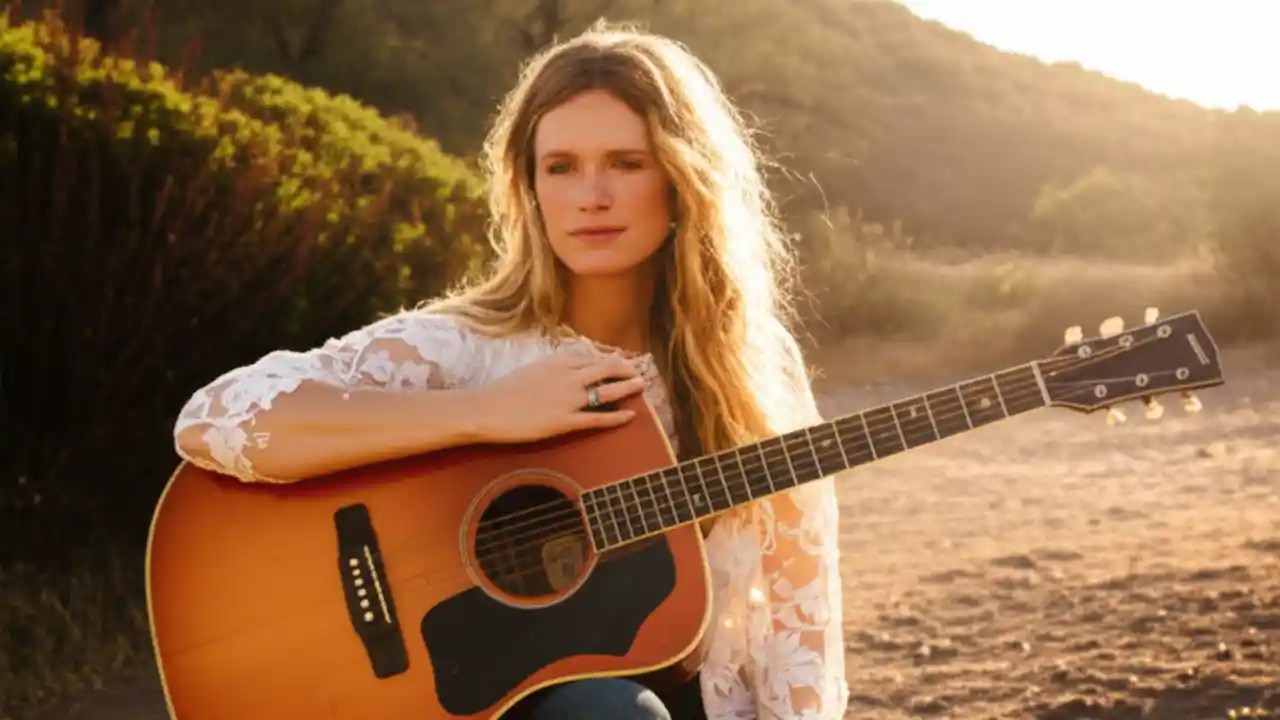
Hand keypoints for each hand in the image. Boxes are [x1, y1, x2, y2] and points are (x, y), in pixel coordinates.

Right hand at [472, 353, 647, 442]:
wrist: (488, 409)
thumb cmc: (503, 391)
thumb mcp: (531, 370)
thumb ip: (551, 370)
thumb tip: (563, 372)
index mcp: (557, 361)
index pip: (591, 357)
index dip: (608, 360)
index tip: (618, 362)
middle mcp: (568, 376)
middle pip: (605, 368)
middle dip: (624, 369)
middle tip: (636, 372)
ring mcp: (569, 399)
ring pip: (607, 391)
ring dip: (627, 388)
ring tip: (640, 386)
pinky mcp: (566, 421)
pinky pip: (598, 418)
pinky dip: (617, 417)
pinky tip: (630, 416)